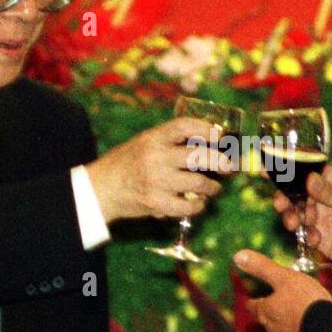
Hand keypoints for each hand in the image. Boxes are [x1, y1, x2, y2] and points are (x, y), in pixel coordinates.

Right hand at [85, 117, 234, 222]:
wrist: (101, 188)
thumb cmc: (127, 163)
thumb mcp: (144, 142)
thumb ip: (170, 141)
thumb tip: (207, 142)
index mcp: (153, 138)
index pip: (185, 126)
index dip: (206, 129)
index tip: (220, 136)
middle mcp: (156, 157)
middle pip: (199, 156)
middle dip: (220, 162)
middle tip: (229, 167)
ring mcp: (156, 181)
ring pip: (198, 184)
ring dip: (212, 187)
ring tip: (214, 188)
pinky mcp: (156, 202)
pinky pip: (187, 206)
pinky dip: (198, 206)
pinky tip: (199, 203)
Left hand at [233, 249, 331, 331]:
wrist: (329, 330)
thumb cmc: (305, 301)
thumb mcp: (284, 277)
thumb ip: (262, 267)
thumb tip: (239, 256)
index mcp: (264, 311)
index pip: (252, 306)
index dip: (252, 300)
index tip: (253, 297)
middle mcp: (271, 327)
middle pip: (263, 318)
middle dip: (266, 311)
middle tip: (272, 302)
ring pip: (277, 328)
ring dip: (281, 320)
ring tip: (290, 311)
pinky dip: (295, 327)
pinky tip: (304, 322)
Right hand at [274, 165, 331, 277]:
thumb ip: (330, 194)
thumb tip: (309, 179)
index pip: (309, 172)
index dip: (289, 173)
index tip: (268, 172)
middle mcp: (328, 197)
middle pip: (297, 193)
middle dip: (286, 199)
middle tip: (280, 205)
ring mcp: (323, 217)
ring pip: (297, 212)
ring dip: (292, 217)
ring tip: (293, 224)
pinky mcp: (321, 236)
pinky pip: (304, 233)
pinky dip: (306, 235)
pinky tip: (316, 239)